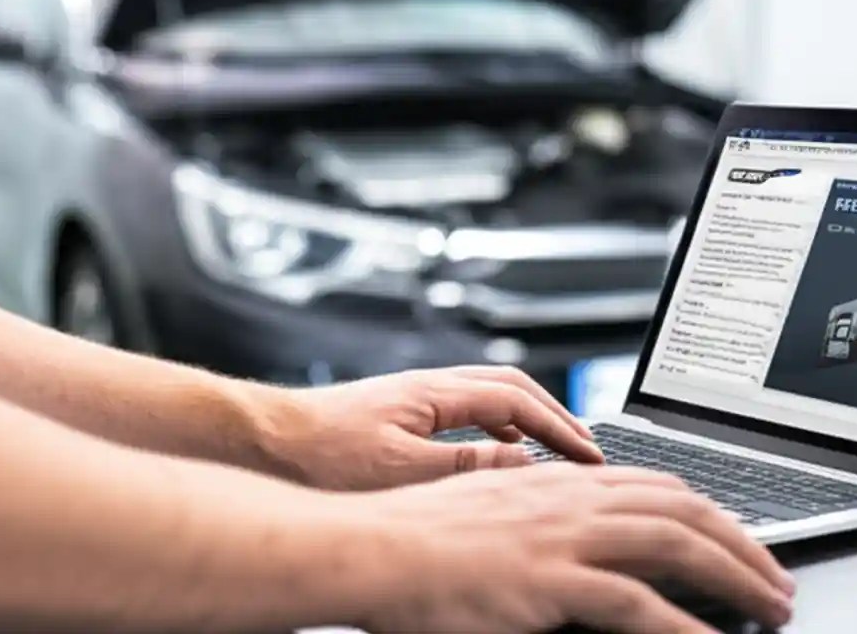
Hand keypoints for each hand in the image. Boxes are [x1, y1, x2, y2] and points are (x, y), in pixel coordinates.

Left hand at [281, 366, 603, 489]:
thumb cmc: (319, 454)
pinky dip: (499, 428)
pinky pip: (468, 411)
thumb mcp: (401, 470)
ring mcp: (416, 398)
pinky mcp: (403, 414)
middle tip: (586, 449)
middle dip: (555, 417)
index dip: (559, 429)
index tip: (589, 455)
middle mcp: (430, 387)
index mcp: (434, 393)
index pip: (516, 401)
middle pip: (511, 389)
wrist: (267, 441)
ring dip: (529, 421)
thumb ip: (465, 465)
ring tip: (556, 450)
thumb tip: (522, 463)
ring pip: (490, 398)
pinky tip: (501, 453)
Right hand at [350, 463, 795, 632]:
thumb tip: (574, 541)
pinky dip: (685, 626)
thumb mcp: (490, 513)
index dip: (711, 512)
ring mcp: (565, 538)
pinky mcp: (551, 580)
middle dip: (746, 543)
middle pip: (685, 508)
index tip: (739, 538)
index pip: (659, 485)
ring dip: (737, 577)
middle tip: (778, 579)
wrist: (371, 547)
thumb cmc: (417, 538)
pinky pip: (637, 602)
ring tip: (772, 607)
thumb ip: (541, 522)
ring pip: (678, 544)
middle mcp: (572, 500)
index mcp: (560, 484)